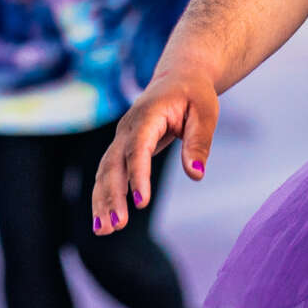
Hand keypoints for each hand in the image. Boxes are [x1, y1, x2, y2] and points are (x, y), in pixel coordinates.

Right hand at [91, 72, 218, 233]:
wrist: (179, 76)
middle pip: (114, 164)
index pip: (138, 148)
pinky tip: (102, 223)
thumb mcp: (205, 113)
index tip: (141, 202)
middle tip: (117, 225)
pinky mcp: (121, 148)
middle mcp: (127, 128)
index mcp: (148, 115)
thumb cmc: (194, 94)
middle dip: (113, 195)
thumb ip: (198, 142)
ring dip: (102, 201)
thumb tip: (196, 174)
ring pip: (105, 172)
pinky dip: (103, 197)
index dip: (138, 175)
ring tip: (104, 231)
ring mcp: (121, 138)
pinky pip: (107, 174)